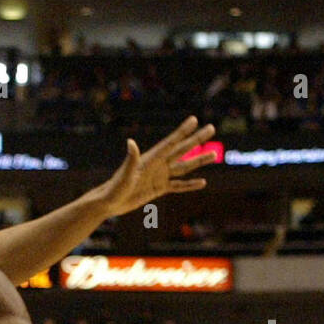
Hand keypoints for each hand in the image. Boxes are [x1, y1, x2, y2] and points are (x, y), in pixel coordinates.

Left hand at [98, 116, 217, 217]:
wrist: (109, 203)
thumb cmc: (114, 188)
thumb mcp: (124, 175)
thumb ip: (131, 159)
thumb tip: (131, 142)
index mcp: (151, 159)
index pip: (171, 143)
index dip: (183, 131)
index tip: (194, 119)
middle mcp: (158, 165)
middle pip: (182, 150)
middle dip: (197, 139)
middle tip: (211, 128)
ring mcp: (159, 176)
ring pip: (184, 167)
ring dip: (199, 160)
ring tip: (214, 154)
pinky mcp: (159, 189)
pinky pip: (178, 186)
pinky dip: (190, 185)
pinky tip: (202, 182)